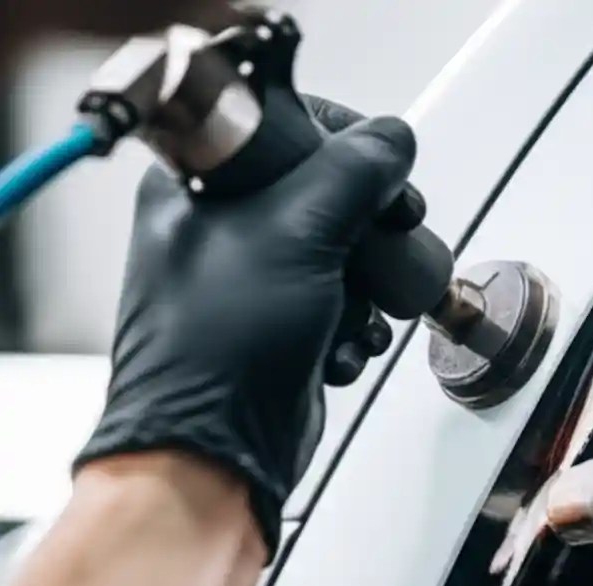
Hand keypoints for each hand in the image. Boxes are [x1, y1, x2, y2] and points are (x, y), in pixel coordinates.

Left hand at [75, 111, 415, 558]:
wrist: (217, 450)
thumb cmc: (221, 346)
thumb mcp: (296, 232)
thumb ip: (354, 173)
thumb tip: (391, 140)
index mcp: (201, 182)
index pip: (292, 127)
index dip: (348, 148)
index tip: (383, 177)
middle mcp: (222, 224)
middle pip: (330, 195)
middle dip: (368, 234)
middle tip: (381, 247)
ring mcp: (252, 277)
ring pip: (345, 253)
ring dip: (365, 290)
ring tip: (351, 314)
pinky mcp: (280, 323)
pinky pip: (343, 302)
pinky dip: (354, 327)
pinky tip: (340, 347)